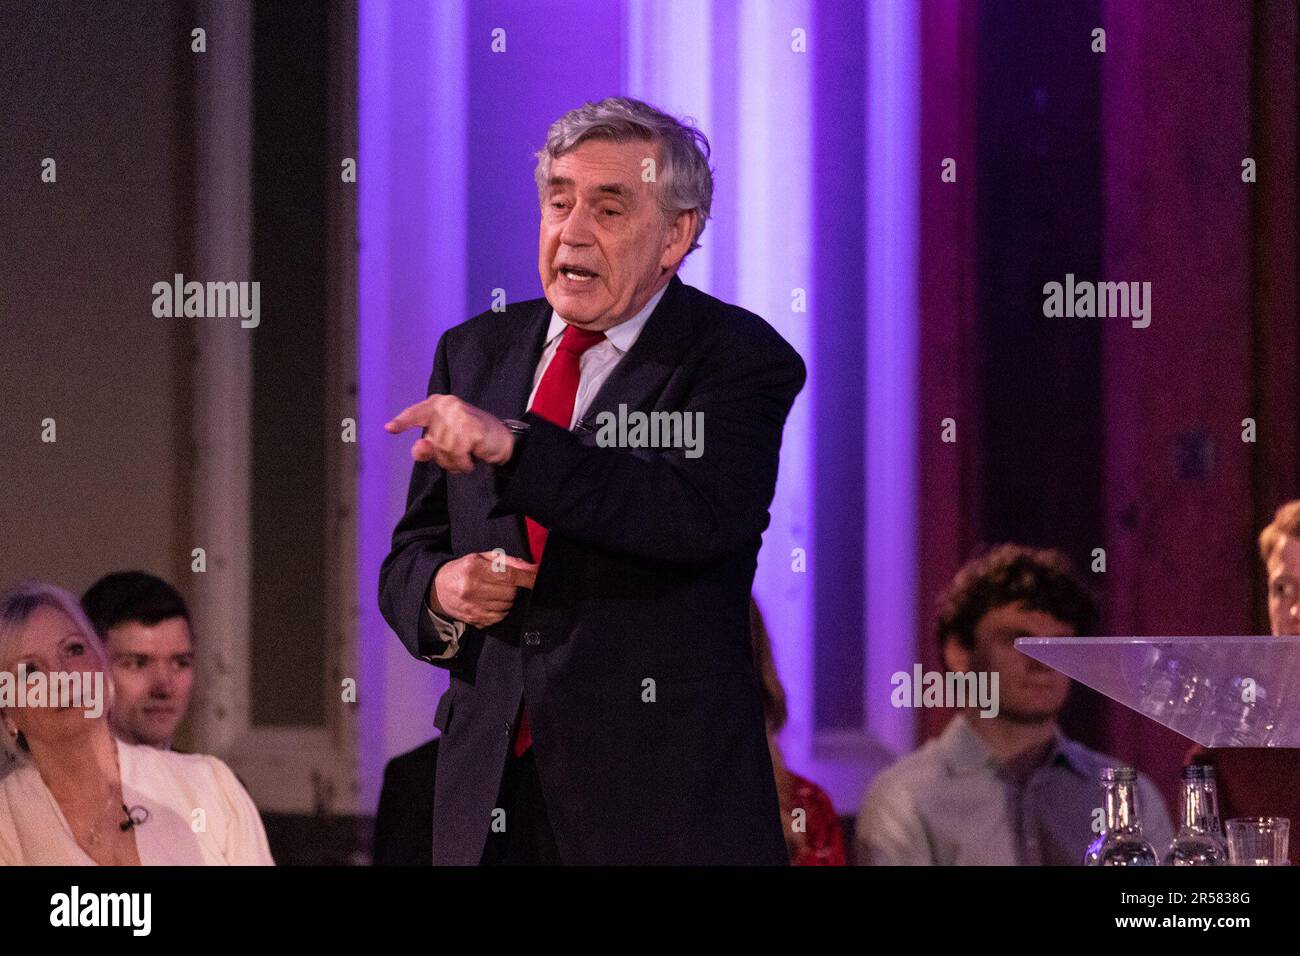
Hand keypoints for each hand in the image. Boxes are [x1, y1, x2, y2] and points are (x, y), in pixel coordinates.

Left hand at [385, 394, 514, 471]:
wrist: (503, 441)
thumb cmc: (471, 439)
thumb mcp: (444, 444)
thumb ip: (427, 448)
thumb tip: (418, 448)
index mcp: (435, 405)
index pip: (415, 413)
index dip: (402, 422)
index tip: (389, 428)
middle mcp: (446, 406)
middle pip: (431, 444)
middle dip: (443, 457)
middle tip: (459, 453)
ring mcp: (459, 415)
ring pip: (443, 451)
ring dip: (455, 461)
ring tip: (468, 454)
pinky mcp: (470, 427)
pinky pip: (457, 455)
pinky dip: (464, 463)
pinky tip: (473, 457)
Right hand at [430, 551, 537, 627]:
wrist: (438, 589)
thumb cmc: (465, 569)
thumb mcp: (483, 558)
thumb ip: (509, 561)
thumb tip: (532, 568)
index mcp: (475, 569)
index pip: (510, 576)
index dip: (528, 578)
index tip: (538, 577)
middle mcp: (472, 589)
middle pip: (511, 593)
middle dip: (514, 587)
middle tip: (505, 582)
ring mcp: (473, 607)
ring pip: (507, 606)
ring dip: (508, 599)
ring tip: (495, 591)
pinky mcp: (475, 620)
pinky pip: (500, 617)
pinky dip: (501, 610)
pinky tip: (491, 602)